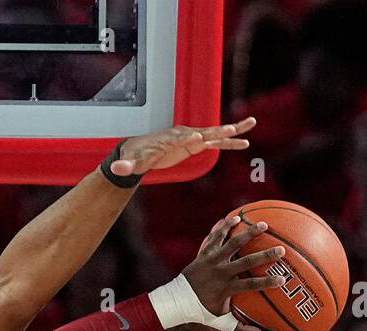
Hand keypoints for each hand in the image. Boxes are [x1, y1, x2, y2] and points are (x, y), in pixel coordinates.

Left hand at [110, 118, 255, 177]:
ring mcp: (191, 138)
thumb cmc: (135, 157)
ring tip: (251, 124)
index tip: (199, 138)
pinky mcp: (196, 143)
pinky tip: (245, 143)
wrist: (139, 150)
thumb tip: (115, 170)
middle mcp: (182, 135)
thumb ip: (125, 167)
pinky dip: (230, 141)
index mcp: (168, 139)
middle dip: (216, 129)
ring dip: (232, 130)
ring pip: (215, 133)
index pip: (179, 139)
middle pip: (203, 130)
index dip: (188, 139)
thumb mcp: (130, 164)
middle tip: (231, 127)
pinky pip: (216, 142)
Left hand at [179, 212, 284, 330]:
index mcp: (226, 289)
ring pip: (231, 244)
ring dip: (248, 233)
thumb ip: (241, 329)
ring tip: (263, 224)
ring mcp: (211, 262)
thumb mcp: (220, 323)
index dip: (267, 283)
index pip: (251, 286)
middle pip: (246, 262)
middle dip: (264, 255)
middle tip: (281, 249)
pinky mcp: (204, 254)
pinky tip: (236, 217)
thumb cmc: (202, 312)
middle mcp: (220, 273)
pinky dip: (224, 227)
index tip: (283, 280)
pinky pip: (215, 238)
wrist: (177, 302)